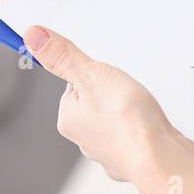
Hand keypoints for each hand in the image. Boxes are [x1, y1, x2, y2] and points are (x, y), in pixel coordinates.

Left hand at [23, 25, 174, 182]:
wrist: (159, 157)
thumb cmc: (127, 121)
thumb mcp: (91, 75)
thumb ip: (63, 56)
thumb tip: (33, 36)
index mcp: (68, 119)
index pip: (74, 84)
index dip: (94, 74)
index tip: (107, 76)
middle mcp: (83, 138)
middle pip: (95, 101)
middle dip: (112, 92)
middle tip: (127, 93)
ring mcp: (108, 151)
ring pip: (114, 119)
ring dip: (127, 111)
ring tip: (139, 110)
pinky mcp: (130, 158)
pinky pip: (132, 136)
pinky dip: (140, 129)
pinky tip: (148, 126)